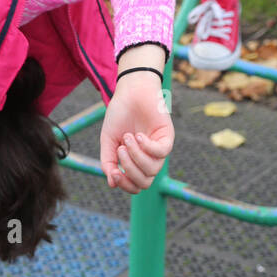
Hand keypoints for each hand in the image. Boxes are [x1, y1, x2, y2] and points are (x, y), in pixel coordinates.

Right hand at [100, 77, 174, 194]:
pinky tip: (139, 135)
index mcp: (135, 161)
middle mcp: (149, 158)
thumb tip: (111, 183)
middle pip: (145, 182)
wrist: (130, 91)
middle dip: (130, 169)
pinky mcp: (167, 137)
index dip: (125, 184)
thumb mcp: (108, 140)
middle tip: (120, 150)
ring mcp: (159, 148)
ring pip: (153, 169)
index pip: (135, 185)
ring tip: (128, 137)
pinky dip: (147, 147)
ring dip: (136, 156)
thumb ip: (108, 161)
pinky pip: (161, 153)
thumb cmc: (120, 114)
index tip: (114, 173)